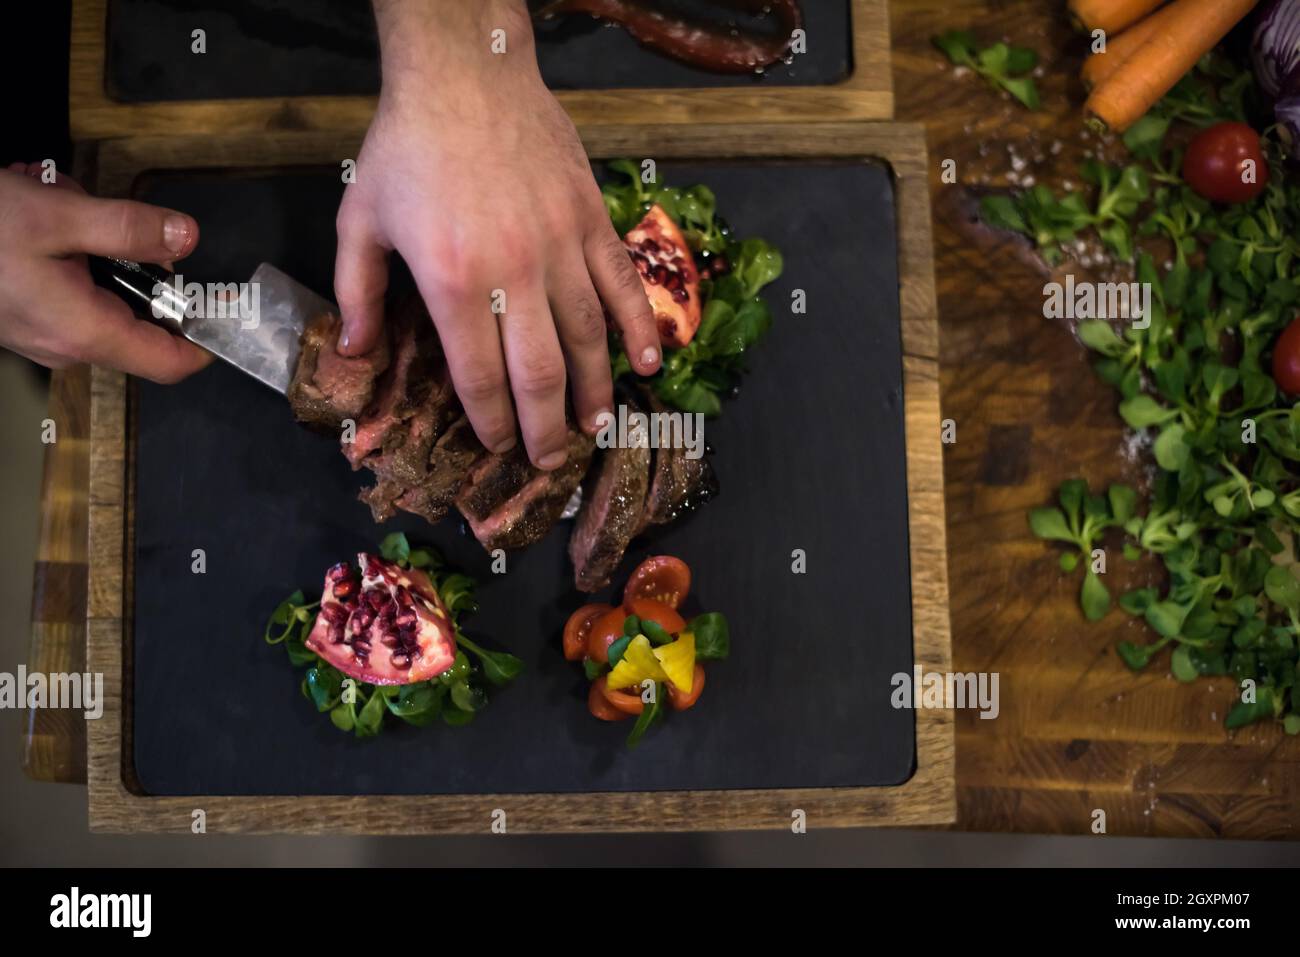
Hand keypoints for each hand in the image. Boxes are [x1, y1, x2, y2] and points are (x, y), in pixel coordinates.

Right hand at [0, 162, 210, 381]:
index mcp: (83, 331)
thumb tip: (186, 236)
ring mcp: (42, 338)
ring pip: (104, 307)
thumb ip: (127, 228)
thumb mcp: (57, 215)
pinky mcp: (24, 321)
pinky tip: (45, 223)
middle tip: (119, 223)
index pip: (168, 365)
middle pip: (140, 328)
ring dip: (103, 259)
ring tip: (67, 212)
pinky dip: (73, 261)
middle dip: (145, 276)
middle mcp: (66, 346)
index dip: (204, 344)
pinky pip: (71, 299)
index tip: (225, 312)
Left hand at [336, 0, 659, 469]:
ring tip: (595, 428)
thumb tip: (357, 355)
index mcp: (452, 281)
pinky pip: (623, 284)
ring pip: (588, 338)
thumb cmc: (407, 147)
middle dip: (545, 428)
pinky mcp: (592, 220)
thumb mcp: (361, 219)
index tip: (498, 445)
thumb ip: (358, 294)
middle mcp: (514, 273)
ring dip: (594, 391)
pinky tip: (650, 363)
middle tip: (550, 461)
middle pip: (539, 373)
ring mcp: (561, 247)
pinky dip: (640, 327)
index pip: (479, 376)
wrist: (465, 75)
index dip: (491, 422)